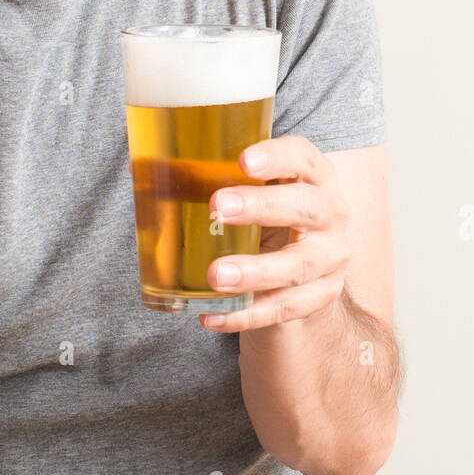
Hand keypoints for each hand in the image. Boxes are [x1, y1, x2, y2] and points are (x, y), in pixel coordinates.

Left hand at [201, 136, 348, 332]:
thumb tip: (142, 170)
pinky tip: (212, 317)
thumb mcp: (253, 190)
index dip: (278, 157)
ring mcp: (329, 258)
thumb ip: (209, 178)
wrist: (306, 263)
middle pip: (306, 207)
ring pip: (297, 266)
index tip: (244, 160)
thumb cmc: (270, 213)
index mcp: (315, 176)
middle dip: (262, 207)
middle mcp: (331, 214)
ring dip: (255, 271)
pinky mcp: (319, 296)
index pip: (304, 158)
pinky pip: (283, 308)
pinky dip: (245, 314)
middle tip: (218, 208)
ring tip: (216, 275)